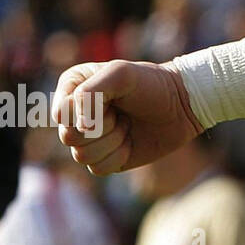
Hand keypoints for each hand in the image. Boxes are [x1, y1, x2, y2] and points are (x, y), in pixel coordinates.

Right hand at [52, 60, 201, 175]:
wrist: (183, 105)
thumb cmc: (152, 85)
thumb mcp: (122, 74)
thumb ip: (90, 93)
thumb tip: (80, 128)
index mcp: (74, 87)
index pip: (62, 112)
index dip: (88, 112)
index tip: (113, 100)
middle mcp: (76, 113)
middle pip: (68, 136)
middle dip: (103, 127)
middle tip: (123, 113)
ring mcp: (89, 137)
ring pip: (81, 155)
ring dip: (112, 141)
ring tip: (128, 124)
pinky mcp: (104, 157)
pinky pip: (97, 169)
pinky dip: (118, 157)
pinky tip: (131, 142)